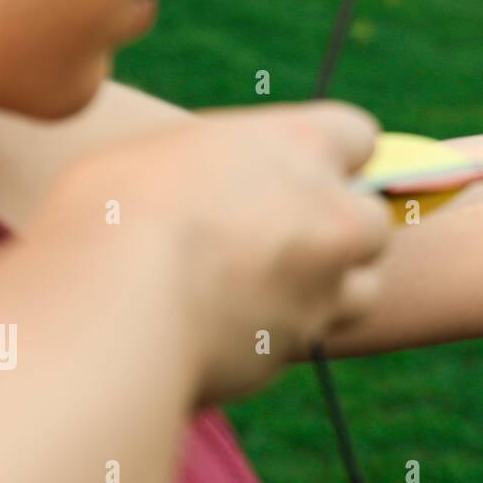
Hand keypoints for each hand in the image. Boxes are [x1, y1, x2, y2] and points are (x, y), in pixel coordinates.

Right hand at [30, 102, 390, 400]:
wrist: (108, 309)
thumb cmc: (112, 212)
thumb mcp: (161, 154)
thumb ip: (218, 167)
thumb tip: (215, 188)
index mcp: (299, 145)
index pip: (358, 135)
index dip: (333, 155)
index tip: (304, 171)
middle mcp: (331, 213)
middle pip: (374, 219)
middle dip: (341, 231)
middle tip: (283, 237)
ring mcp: (323, 287)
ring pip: (361, 290)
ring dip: (326, 290)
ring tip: (260, 288)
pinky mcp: (297, 347)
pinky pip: (303, 339)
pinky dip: (278, 336)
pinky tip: (224, 329)